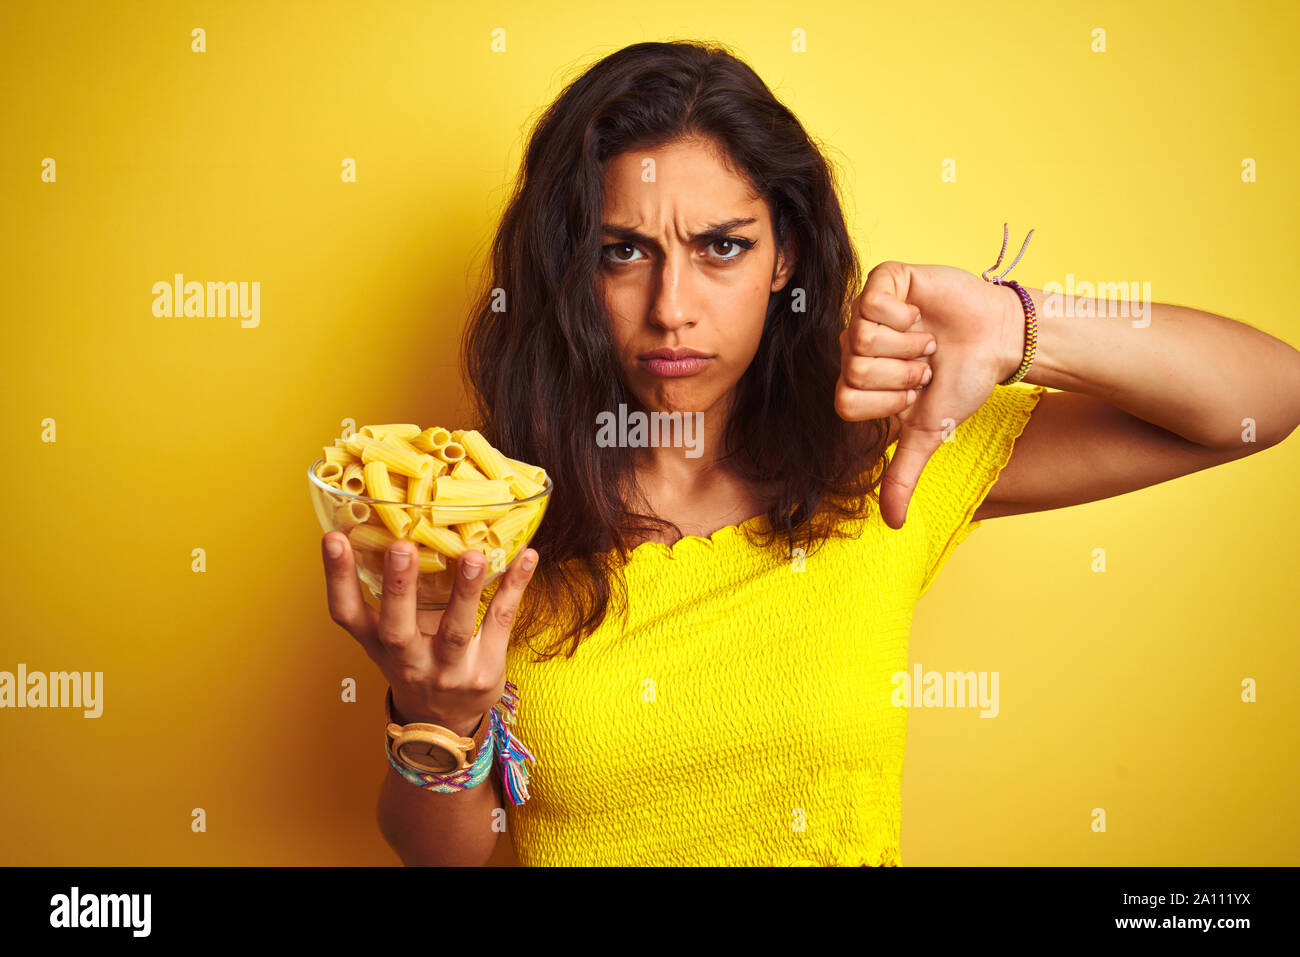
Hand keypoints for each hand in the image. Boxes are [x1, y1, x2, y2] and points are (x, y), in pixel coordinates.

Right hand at [322, 533, 538, 736]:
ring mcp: (447, 670)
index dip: (337, 578)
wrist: (445, 721)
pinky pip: (499, 623)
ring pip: (454, 630)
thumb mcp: (392, 637)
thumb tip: (396, 523)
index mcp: (377, 644)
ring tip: (473, 554)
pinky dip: (514, 588)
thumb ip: (392, 594)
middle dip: (399, 588)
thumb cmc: (417, 661)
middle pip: (397, 628)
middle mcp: (408, 661)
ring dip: (464, 590)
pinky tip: (526, 557)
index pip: (347, 614)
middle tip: (401, 547)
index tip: (333, 538)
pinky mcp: (484, 671)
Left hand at [834, 261, 1023, 528]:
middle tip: (925, 365)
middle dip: (902, 374)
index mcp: (857, 380)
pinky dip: (906, 316)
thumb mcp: (928, 432)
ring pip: (860, 336)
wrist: (998, 342)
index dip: (887, 401)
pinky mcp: (885, 280)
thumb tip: (894, 524)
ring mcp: (866, 311)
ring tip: (927, 342)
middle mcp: (854, 345)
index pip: (845, 400)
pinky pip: (872, 302)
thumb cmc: (960, 382)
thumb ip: (903, 473)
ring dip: (908, 346)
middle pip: (853, 369)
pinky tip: (920, 317)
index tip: (915, 393)